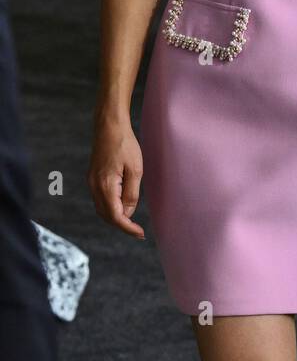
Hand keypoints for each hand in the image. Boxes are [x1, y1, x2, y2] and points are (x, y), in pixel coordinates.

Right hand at [88, 116, 144, 238]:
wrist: (109, 126)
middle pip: (107, 216)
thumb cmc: (125, 145)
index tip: (141, 234)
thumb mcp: (135, 169)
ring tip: (132, 220)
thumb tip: (128, 213)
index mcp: (106, 186)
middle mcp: (95, 187)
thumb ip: (131, 193)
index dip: (128, 228)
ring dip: (116, 217)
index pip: (116, 216)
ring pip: (102, 209)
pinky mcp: (92, 178)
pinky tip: (122, 205)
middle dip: (122, 225)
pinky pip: (100, 199)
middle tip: (138, 230)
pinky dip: (110, 207)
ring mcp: (91, 182)